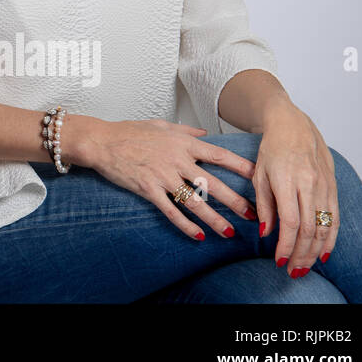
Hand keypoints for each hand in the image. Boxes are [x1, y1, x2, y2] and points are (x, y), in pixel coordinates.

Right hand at [69, 116, 257, 239]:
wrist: (101, 141)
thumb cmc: (128, 132)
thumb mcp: (160, 125)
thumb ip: (185, 131)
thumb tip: (205, 134)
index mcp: (182, 143)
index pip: (219, 155)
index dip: (241, 167)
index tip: (260, 177)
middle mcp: (176, 160)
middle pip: (212, 183)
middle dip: (235, 201)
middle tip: (252, 215)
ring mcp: (162, 176)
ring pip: (194, 201)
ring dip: (214, 219)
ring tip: (229, 233)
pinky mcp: (148, 189)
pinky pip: (171, 211)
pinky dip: (185, 225)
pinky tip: (198, 236)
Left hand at [252, 102, 337, 276]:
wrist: (293, 126)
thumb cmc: (271, 149)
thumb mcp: (258, 174)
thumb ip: (263, 204)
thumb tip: (265, 233)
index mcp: (287, 180)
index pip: (291, 222)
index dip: (286, 245)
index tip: (279, 260)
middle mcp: (309, 184)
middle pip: (309, 229)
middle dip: (301, 254)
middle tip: (293, 271)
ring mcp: (324, 185)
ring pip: (324, 226)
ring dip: (315, 251)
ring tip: (305, 267)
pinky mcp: (333, 187)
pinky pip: (335, 218)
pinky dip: (330, 238)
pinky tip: (323, 252)